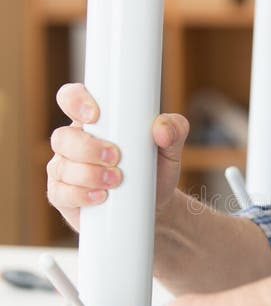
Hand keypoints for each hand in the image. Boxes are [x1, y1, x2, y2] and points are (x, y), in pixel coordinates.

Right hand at [47, 83, 189, 231]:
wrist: (154, 207)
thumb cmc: (154, 170)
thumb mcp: (171, 148)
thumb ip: (174, 129)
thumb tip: (161, 130)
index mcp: (94, 122)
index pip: (70, 98)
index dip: (75, 101)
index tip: (95, 115)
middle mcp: (73, 143)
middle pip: (62, 137)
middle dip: (87, 147)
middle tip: (116, 157)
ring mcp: (65, 170)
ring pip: (61, 167)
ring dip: (88, 174)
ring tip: (116, 180)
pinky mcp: (64, 197)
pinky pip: (61, 194)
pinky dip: (81, 195)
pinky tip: (100, 196)